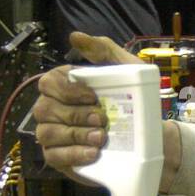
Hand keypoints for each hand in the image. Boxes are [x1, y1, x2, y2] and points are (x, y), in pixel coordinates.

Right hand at [32, 32, 138, 177]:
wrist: (149, 136)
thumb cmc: (133, 98)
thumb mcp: (125, 69)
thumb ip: (103, 50)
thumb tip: (75, 37)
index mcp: (63, 85)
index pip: (48, 82)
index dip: (67, 91)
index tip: (94, 97)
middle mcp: (52, 109)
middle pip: (45, 109)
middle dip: (75, 115)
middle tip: (102, 120)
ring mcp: (53, 134)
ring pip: (47, 133)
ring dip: (74, 135)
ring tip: (101, 139)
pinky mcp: (59, 158)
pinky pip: (52, 156)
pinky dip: (72, 154)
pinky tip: (92, 153)